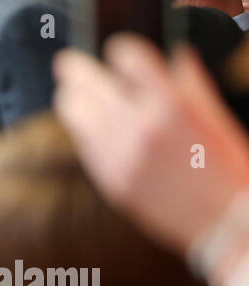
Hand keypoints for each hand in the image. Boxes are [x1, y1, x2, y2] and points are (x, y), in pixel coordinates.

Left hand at [54, 38, 248, 255]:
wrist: (223, 224)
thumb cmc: (228, 169)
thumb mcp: (216, 117)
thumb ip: (190, 84)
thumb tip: (173, 58)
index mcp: (171, 104)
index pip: (128, 58)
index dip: (118, 50)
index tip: (114, 50)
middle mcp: (139, 128)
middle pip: (88, 83)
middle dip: (76, 69)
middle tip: (67, 64)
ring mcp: (118, 156)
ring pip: (75, 114)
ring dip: (71, 99)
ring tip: (68, 94)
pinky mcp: (108, 181)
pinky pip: (83, 145)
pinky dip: (82, 131)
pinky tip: (85, 126)